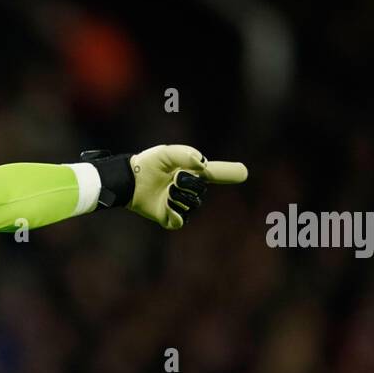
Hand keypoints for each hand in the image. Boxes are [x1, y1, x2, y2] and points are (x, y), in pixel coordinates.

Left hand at [83, 145, 247, 229]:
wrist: (129, 181)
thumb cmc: (147, 164)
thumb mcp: (166, 153)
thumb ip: (186, 154)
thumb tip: (202, 165)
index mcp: (192, 173)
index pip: (216, 173)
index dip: (229, 173)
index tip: (244, 172)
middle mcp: (189, 190)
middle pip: (202, 191)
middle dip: (189, 184)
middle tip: (173, 178)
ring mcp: (180, 205)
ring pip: (192, 205)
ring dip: (178, 197)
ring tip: (166, 191)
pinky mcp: (170, 218)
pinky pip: (181, 219)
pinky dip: (173, 211)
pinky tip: (164, 204)